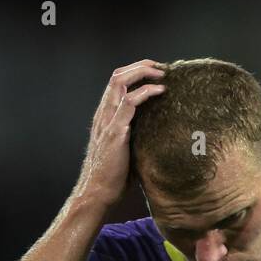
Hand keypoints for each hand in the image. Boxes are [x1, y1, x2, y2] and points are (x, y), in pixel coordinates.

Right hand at [72, 59, 166, 208]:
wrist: (98, 193)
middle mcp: (103, 114)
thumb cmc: (113, 177)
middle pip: (117, 76)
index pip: (116, 84)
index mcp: (105, 117)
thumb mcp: (125, 150)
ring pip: (120, 82)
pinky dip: (146, 92)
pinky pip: (129, 102)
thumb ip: (135, 137)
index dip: (134, 74)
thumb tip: (157, 135)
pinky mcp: (115, 132)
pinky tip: (160, 91)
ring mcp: (107, 121)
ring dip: (143, 73)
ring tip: (162, 73)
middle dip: (140, 67)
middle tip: (161, 68)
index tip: (154, 74)